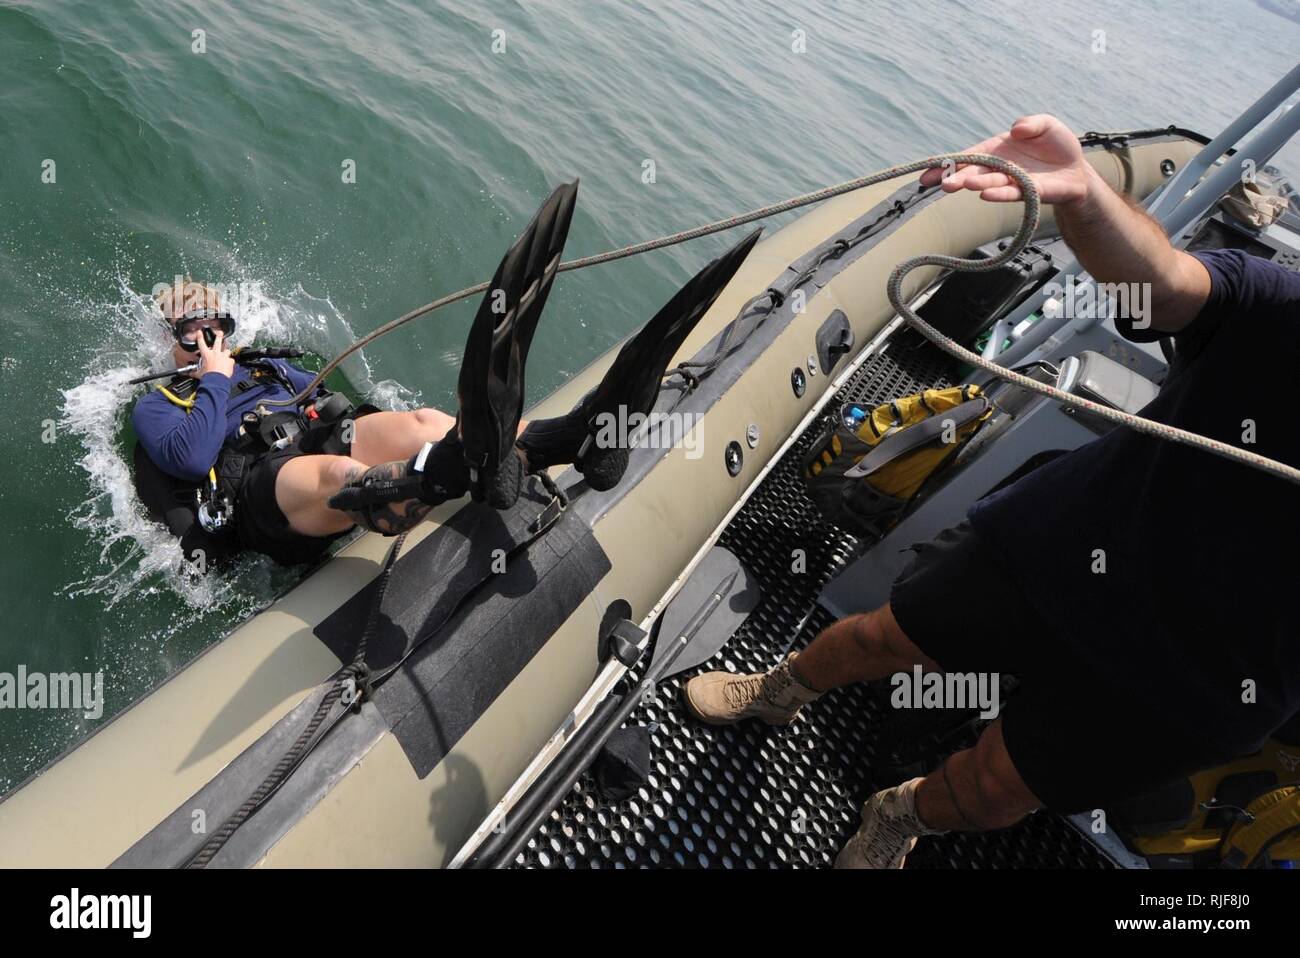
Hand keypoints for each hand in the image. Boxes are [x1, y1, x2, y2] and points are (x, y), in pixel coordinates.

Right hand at [196, 329, 235, 378]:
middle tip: (220, 332)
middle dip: (219, 336)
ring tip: (226, 352)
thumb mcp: (199, 373)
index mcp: (206, 355)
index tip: (200, 332)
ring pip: (227, 350)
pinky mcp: (230, 361)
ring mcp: (223, 356)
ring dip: (226, 351)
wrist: (216, 380)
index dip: (200, 336)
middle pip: (217, 341)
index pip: (201, 343)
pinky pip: (231, 360)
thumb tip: (191, 373)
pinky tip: (229, 364)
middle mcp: (215, 353)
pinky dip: (230, 362)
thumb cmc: (208, 376)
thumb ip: (195, 372)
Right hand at [919, 114, 1095, 206]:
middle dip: (956, 178)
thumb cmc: (1056, 145)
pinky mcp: (1029, 193)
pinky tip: (985, 194)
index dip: (947, 164)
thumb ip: (1031, 123)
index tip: (927, 172)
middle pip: (972, 173)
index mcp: (995, 150)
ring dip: (976, 183)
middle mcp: (998, 168)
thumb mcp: (1046, 124)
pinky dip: (999, 194)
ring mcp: (1012, 182)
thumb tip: (1016, 129)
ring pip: (990, 182)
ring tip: (962, 185)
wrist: (1076, 169)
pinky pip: (1011, 193)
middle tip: (942, 183)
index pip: (967, 157)